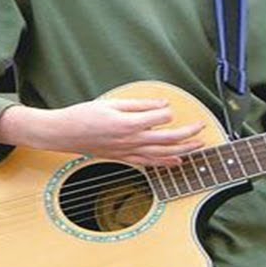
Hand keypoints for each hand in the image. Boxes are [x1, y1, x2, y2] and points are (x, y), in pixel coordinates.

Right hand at [0, 99, 205, 165]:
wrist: (63, 134)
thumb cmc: (84, 115)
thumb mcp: (112, 103)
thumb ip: (139, 105)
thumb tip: (162, 104)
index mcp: (128, 124)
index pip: (160, 118)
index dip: (168, 112)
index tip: (169, 106)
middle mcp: (131, 141)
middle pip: (167, 139)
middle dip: (188, 134)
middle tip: (202, 127)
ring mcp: (127, 152)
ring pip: (162, 154)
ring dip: (183, 150)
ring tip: (199, 146)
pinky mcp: (123, 158)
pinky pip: (149, 163)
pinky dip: (165, 163)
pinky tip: (177, 161)